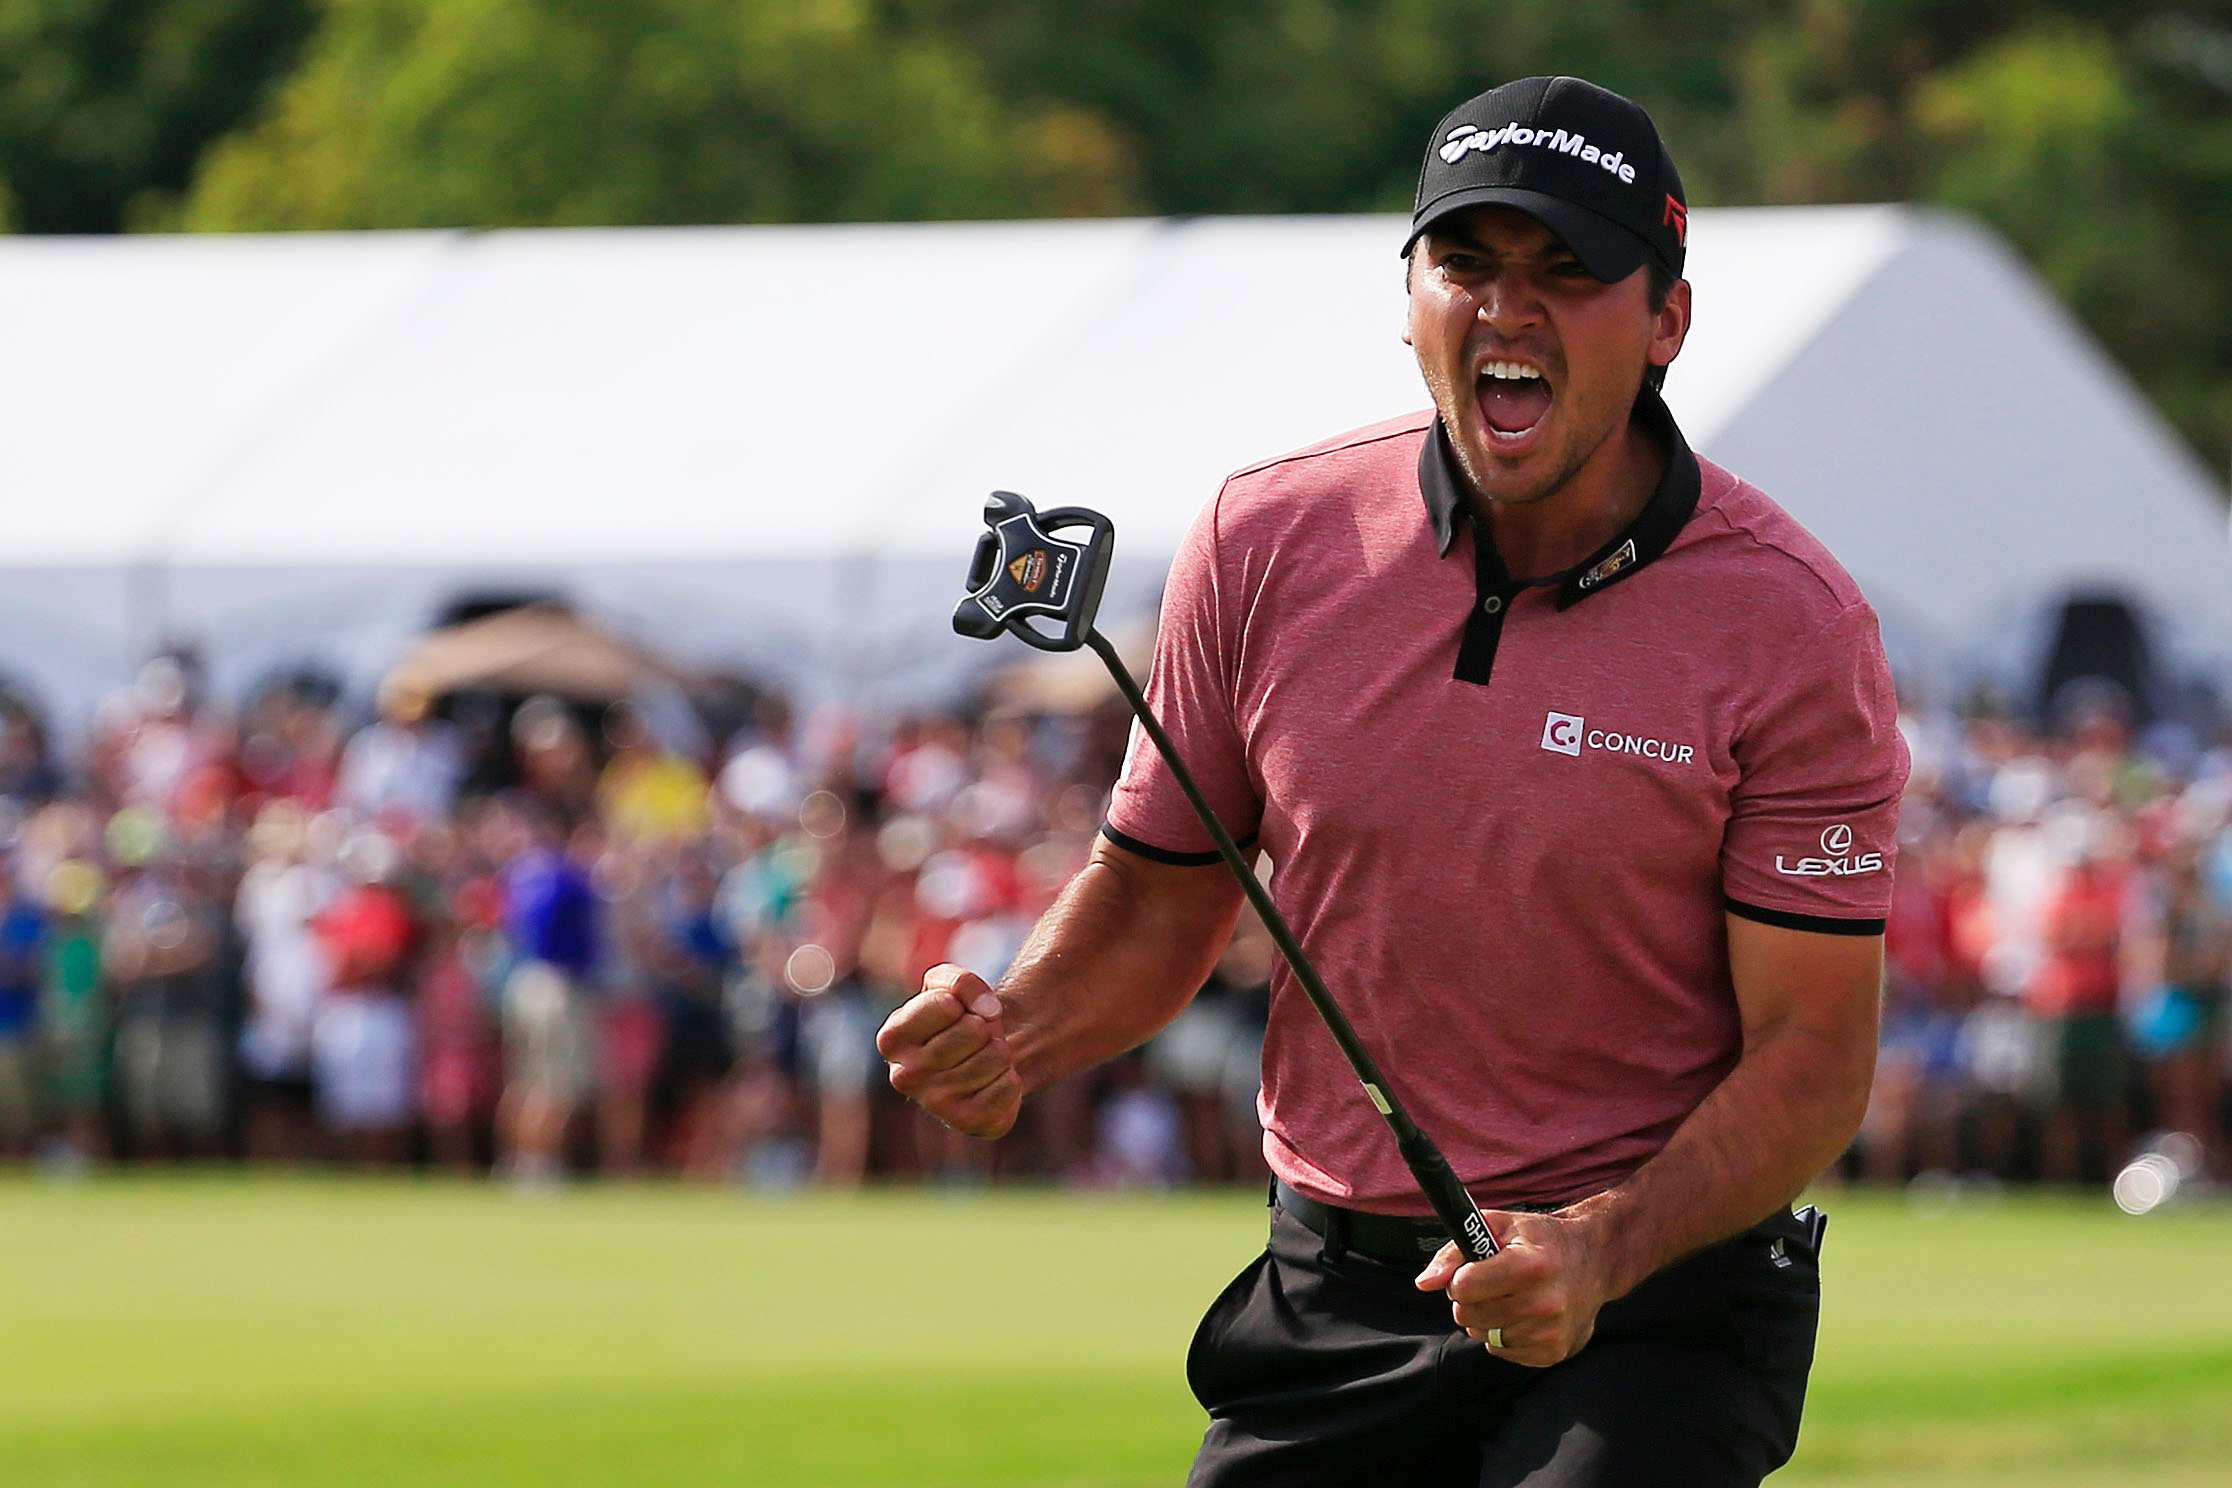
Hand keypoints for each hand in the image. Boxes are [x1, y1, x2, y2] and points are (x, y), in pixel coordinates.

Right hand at [875, 964, 1021, 1139]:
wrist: (979, 1058)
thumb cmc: (958, 1019)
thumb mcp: (949, 985)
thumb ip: (961, 982)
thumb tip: (988, 1011)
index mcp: (891, 1039)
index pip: (946, 1004)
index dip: (963, 1001)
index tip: (957, 1010)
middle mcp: (903, 1076)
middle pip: (973, 1031)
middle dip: (985, 1027)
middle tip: (977, 1036)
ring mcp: (933, 1103)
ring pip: (994, 1059)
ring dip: (1000, 1051)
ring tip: (986, 1056)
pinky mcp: (966, 1122)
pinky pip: (1007, 1088)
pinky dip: (1011, 1077)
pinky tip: (995, 1080)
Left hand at [1413, 1213, 1614, 1367]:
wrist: (1594, 1260)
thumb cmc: (1538, 1240)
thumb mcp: (1498, 1226)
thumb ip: (1454, 1251)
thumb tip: (1424, 1284)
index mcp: (1530, 1266)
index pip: (1464, 1287)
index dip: (1460, 1278)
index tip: (1473, 1270)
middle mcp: (1545, 1303)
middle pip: (1468, 1315)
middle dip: (1469, 1300)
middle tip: (1490, 1284)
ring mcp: (1550, 1332)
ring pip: (1483, 1335)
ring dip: (1487, 1318)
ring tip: (1511, 1297)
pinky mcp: (1553, 1352)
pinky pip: (1502, 1351)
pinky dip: (1504, 1335)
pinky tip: (1524, 1315)